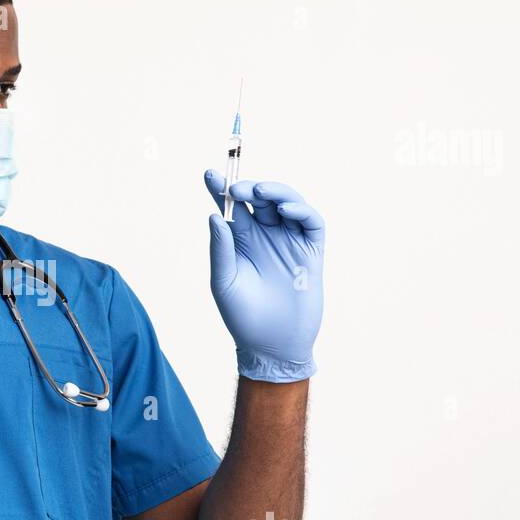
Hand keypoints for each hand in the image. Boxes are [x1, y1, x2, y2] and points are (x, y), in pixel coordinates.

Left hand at [204, 173, 324, 381]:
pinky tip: (285, 210)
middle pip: (259, 198)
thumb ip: (221, 249)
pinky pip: (311, 223)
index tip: (208, 174)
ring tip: (259, 190)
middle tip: (235, 187)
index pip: (232, 207)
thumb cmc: (242, 317)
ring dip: (275, 191)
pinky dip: (301, 210)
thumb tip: (214, 215)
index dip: (220, 188)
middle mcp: (265, 236)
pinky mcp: (311, 251)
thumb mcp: (224, 282)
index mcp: (241, 241)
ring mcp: (289, 241)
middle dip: (247, 187)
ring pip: (286, 203)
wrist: (272, 345)